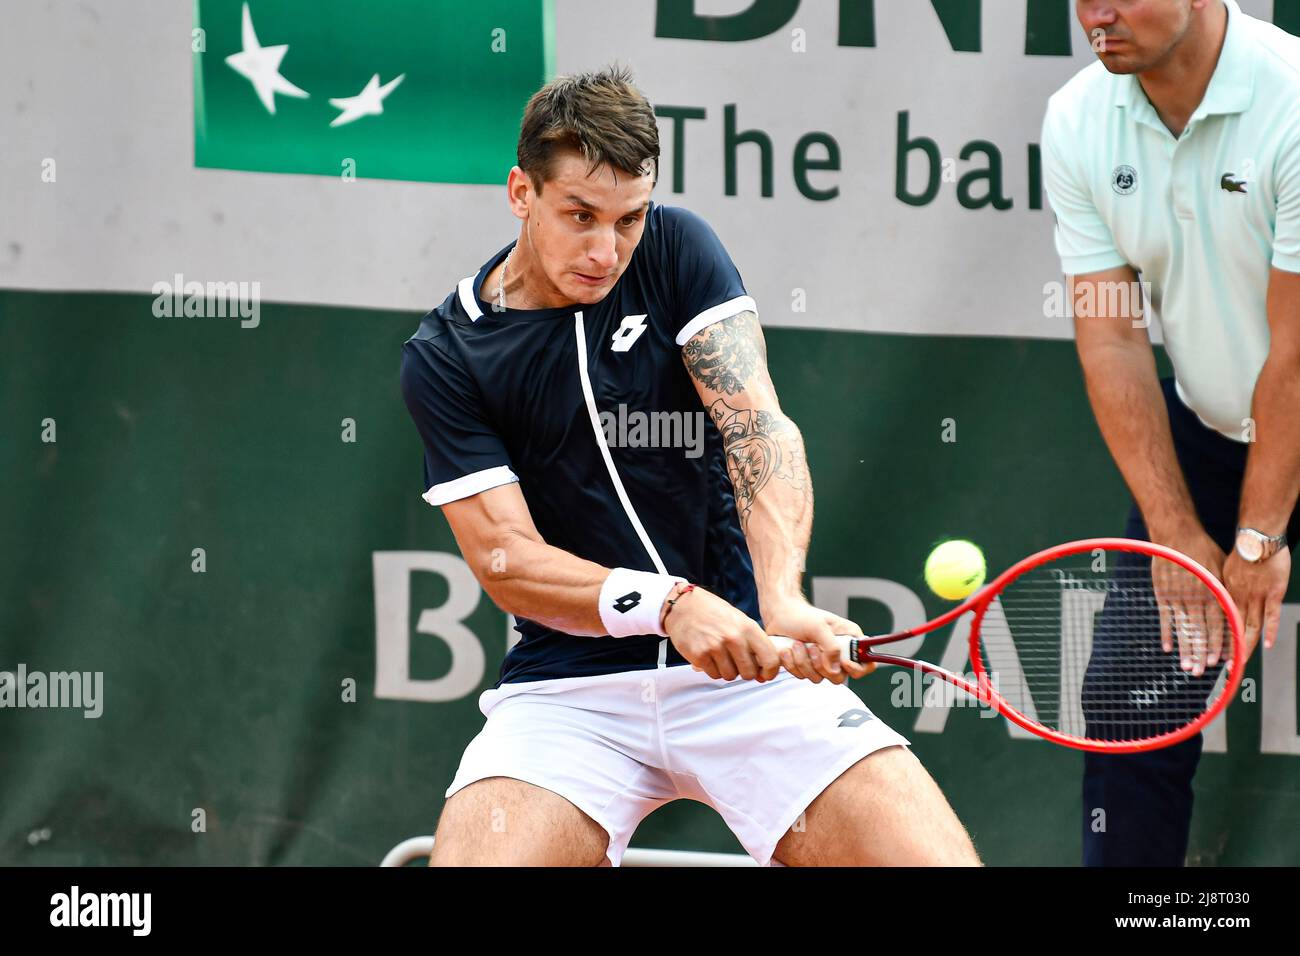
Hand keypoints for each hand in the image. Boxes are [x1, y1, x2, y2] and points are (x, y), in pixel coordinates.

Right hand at [664, 586, 781, 681]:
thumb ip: (752, 644)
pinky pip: (714, 675)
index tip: (765, 675)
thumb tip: (762, 674)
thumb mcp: (739, 620)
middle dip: (745, 672)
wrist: (683, 606)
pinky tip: (709, 656)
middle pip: (749, 673)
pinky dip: (713, 670)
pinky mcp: (699, 655)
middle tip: (737, 663)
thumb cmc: (714, 613)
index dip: (770, 672)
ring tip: (721, 656)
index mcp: (747, 627)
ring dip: (727, 670)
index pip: (770, 658)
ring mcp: (715, 647)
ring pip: (730, 676)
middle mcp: (733, 637)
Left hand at [762, 597, 875, 683]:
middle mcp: (839, 652)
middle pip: (839, 676)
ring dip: (803, 662)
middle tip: (811, 647)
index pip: (867, 663)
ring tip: (796, 644)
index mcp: (850, 639)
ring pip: (818, 678)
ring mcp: (822, 660)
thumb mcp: (819, 627)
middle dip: (820, 665)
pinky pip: (803, 676)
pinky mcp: (807, 665)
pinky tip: (788, 650)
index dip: (858, 668)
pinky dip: (793, 664)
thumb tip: (835, 667)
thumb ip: (831, 647)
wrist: (779, 614)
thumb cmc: (801, 615)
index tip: (843, 662)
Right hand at [1149, 528, 1226, 675]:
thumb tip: (1232, 611)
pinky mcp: (1162, 594)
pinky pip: (1165, 618)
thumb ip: (1224, 591)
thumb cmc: (1201, 549)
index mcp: (1211, 593)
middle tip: (1200, 671)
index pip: (1217, 624)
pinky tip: (1167, 647)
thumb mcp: (1221, 569)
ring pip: (1182, 628)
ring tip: (1185, 665)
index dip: (1217, 643)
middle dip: (1200, 653)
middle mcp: (1194, 598)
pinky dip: (1166, 633)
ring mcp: (1176, 597)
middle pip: (1199, 631)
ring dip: (1184, 648)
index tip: (1218, 660)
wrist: (1175, 535)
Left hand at [1223, 545, 1291, 660]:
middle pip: (1235, 628)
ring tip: (1242, 661)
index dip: (1219, 638)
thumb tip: (1218, 597)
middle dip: (1231, 648)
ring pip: (1251, 626)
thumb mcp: (1223, 569)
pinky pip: (1271, 616)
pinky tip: (1267, 645)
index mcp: (1227, 592)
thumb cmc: (1242, 550)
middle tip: (1227, 665)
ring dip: (1247, 645)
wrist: (1257, 538)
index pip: (1222, 621)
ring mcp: (1257, 596)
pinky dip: (1270, 631)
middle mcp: (1240, 597)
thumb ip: (1223, 586)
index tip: (1214, 653)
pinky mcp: (1273, 593)